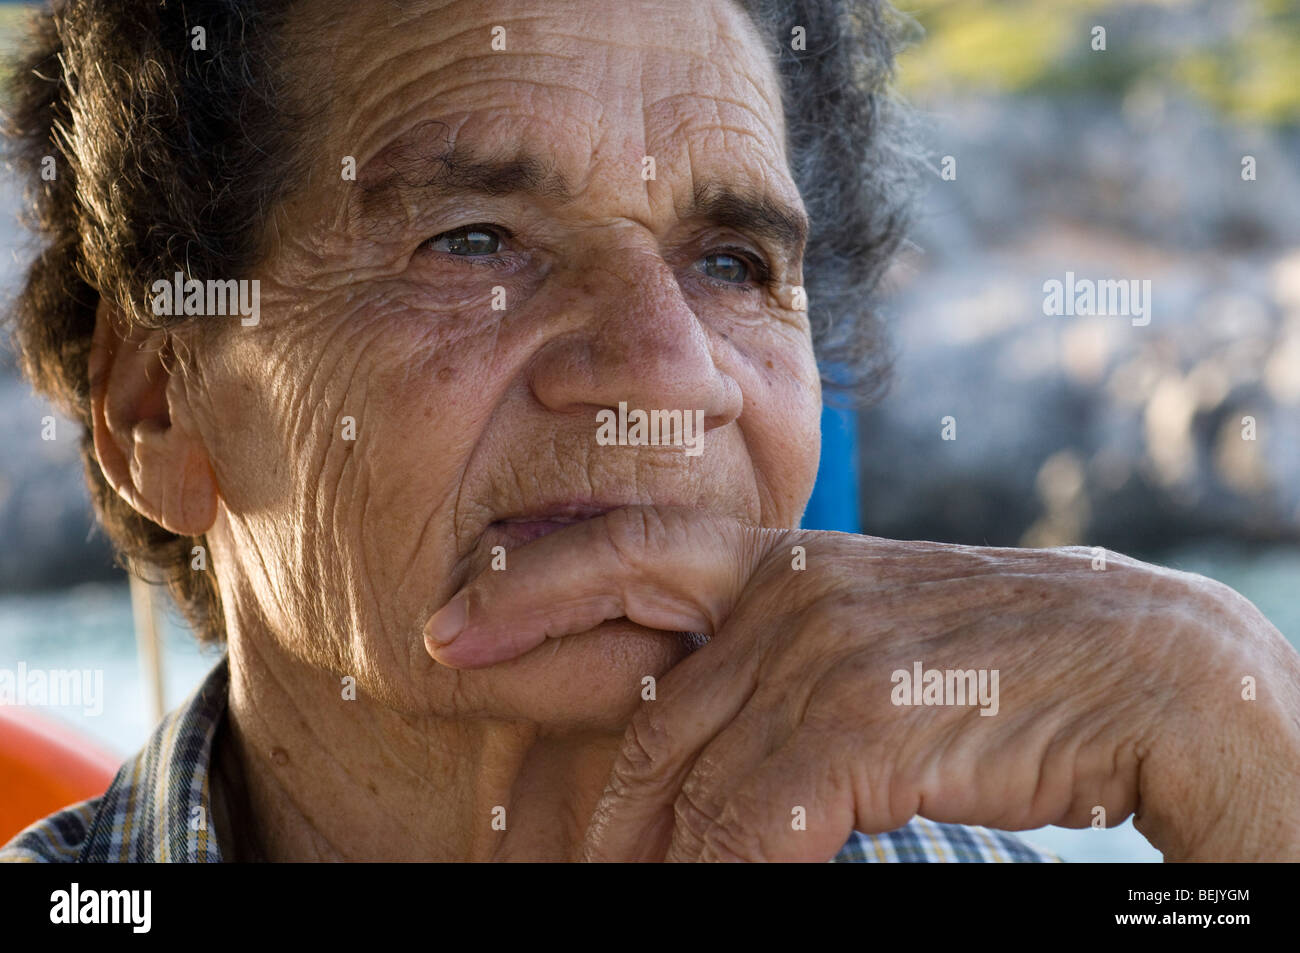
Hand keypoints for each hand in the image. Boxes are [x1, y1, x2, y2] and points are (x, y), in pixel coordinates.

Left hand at [424, 506, 1299, 860]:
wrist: (1143, 664)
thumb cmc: (1003, 660)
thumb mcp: (870, 636)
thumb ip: (780, 665)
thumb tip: (697, 745)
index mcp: (783, 561)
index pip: (626, 553)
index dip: (529, 585)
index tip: (450, 629)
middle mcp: (788, 593)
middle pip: (637, 718)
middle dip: (572, 805)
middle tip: (517, 855)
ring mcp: (821, 649)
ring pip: (681, 788)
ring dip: (641, 864)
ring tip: (610, 891)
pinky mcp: (861, 714)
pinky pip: (748, 826)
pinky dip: (723, 874)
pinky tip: (723, 890)